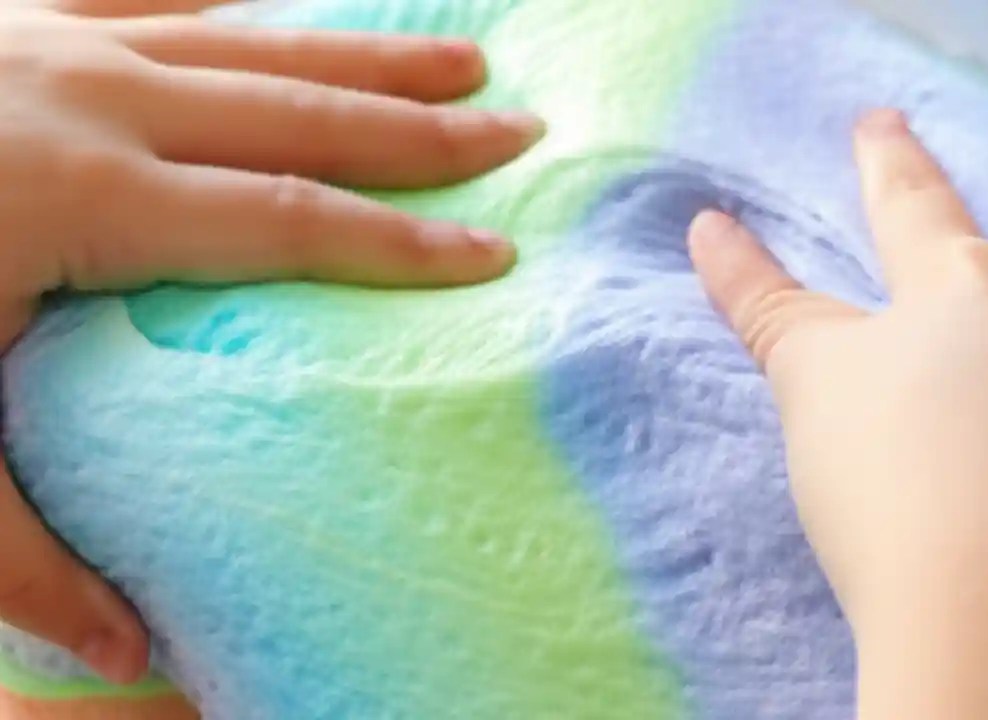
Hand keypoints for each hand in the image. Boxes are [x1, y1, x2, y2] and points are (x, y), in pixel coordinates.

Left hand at [0, 0, 542, 684]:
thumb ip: (16, 557)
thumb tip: (124, 652)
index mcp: (86, 199)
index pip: (286, 220)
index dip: (400, 237)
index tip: (496, 249)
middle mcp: (97, 102)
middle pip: (299, 115)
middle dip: (420, 129)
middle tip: (524, 131)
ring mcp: (61, 45)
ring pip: (253, 44)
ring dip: (366, 58)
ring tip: (463, 63)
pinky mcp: (28, 24)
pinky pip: (173, 11)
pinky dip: (256, 21)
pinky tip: (306, 24)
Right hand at [689, 0, 987, 716]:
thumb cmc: (904, 532)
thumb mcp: (816, 428)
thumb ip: (772, 323)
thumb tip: (704, 234)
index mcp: (894, 326)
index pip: (794, 295)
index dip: (750, 261)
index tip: (716, 225)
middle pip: (933, 203)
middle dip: (896, 159)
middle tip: (880, 121)